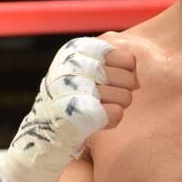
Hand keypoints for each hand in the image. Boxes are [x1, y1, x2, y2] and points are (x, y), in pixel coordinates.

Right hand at [0, 36, 137, 181]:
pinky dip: (112, 120)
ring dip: (118, 107)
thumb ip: (113, 67)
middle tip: (107, 99)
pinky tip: (97, 120)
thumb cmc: (72, 98)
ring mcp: (75, 89)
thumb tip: (138, 80)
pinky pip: (117, 114)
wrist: (43, 131)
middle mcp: (74, 66)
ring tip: (99, 108)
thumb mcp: (85, 71)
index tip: (114, 83)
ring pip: (126, 97)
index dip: (128, 75)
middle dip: (124, 92)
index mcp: (76, 50)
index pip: (127, 60)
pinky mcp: (80, 112)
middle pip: (129, 79)